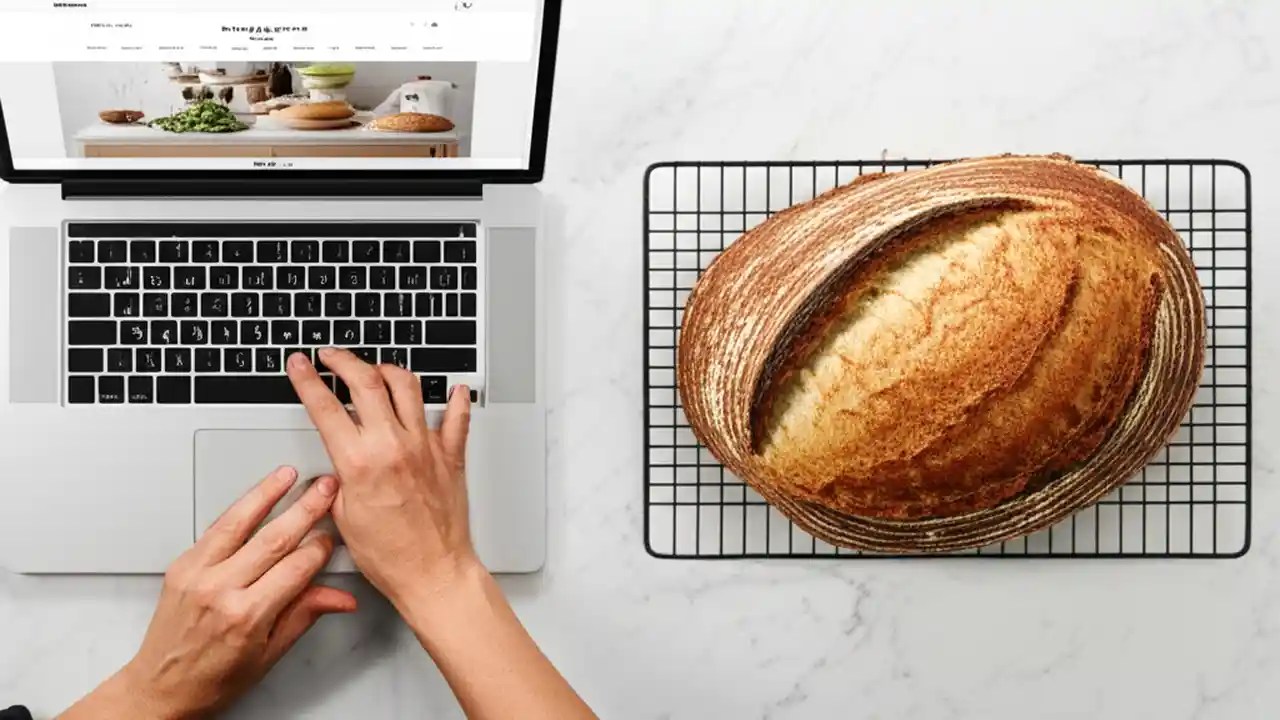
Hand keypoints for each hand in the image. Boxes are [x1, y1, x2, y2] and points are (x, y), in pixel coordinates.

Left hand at [109, 468, 354, 717]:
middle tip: (325, 488)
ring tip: (287, 475)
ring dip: (266, 494)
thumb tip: (340, 597)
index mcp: (247, 616)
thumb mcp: (269, 655)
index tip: (333, 537)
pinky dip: (237, 509)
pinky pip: (214, 529)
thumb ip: (304, 615)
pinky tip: (254, 496)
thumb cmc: (212, 679)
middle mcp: (220, 591)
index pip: (297, 568)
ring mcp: (196, 574)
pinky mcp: (181, 566)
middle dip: (305, 508)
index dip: (320, 548)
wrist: (160, 688)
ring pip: (238, 522)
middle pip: (273, 538)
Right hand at [286, 348, 475, 609]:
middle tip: (333, 356)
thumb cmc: (391, 557)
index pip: (325, 406)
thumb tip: (336, 461)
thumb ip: (339, 478)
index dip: (307, 379)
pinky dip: (455, 400)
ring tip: (378, 370)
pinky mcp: (450, 456)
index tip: (301, 364)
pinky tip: (453, 390)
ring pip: (408, 387)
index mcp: (360, 462)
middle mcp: (394, 446)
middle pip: (366, 381)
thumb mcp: (344, 516)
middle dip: (344, 360)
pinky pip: (456, 417)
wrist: (434, 573)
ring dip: (389, 371)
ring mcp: (425, 447)